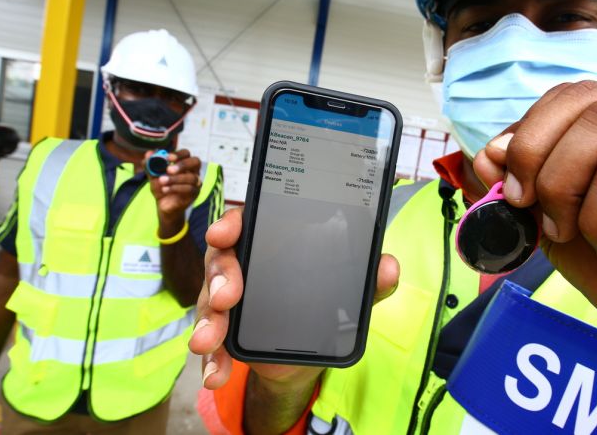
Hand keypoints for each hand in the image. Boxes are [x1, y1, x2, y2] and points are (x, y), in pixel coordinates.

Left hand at [146, 149, 201, 223]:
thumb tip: (149, 154)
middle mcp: (193, 171)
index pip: (186, 153)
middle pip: (196, 162)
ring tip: (162, 181)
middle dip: (182, 164)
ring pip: (191, 177)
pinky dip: (175, 188)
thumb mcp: (153, 176)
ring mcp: (196, 183)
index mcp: (183, 164)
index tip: (168, 157)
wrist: (164, 206)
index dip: (179, 154)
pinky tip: (165, 190)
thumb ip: (149, 165)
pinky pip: (189, 189)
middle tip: (169, 169)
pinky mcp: (194, 194)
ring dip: (175, 179)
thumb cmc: (161, 188)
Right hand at [188, 207, 399, 388]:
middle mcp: (246, 264)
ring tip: (209, 343)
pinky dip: (212, 359)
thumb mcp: (348, 293)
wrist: (310, 352)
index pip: (248, 222)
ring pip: (210, 300)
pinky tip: (215, 373)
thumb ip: (367, 280)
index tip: (224, 234)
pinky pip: (212, 340)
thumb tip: (388, 267)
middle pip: (223, 260)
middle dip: (220, 277)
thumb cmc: (325, 305)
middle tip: (228, 297)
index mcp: (273, 242)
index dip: (231, 224)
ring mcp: (231, 296)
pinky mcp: (226, 328)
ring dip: (208, 322)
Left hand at [474, 81, 596, 421]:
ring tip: (571, 234)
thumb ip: (534, 190)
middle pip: (584, 99)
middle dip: (532, 150)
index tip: (495, 173)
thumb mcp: (568, 229)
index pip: (572, 98)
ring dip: (562, 186)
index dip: (524, 130)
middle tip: (522, 203)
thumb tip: (488, 156)